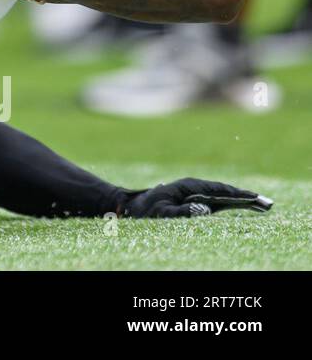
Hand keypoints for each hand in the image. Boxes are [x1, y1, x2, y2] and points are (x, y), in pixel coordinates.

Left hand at [120, 178, 273, 217]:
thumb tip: (204, 208)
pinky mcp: (192, 200)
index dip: (237, 194)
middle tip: (266, 203)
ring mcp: (194, 193)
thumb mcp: (161, 212)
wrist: (131, 206)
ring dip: (240, 200)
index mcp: (188, 186)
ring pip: (222, 196)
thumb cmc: (145, 210)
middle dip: (245, 196)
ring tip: (260, 205)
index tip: (254, 197)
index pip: (218, 189)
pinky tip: (240, 206)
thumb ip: (182, 211)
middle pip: (224, 191)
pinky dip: (230, 203)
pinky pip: (215, 201)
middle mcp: (193, 187)